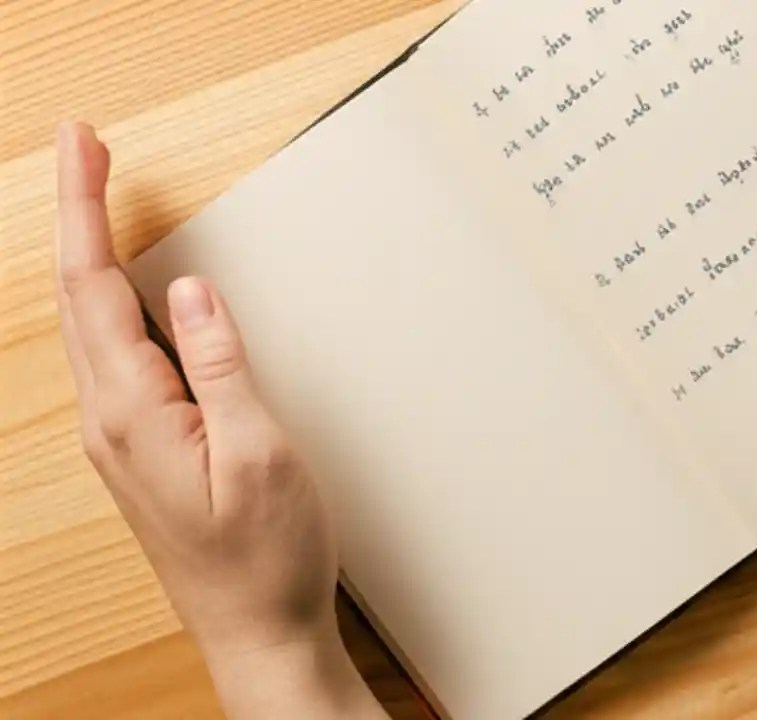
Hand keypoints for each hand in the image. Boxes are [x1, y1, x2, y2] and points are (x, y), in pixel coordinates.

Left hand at [55, 122, 385, 718]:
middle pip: (77, 295)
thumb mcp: (258, 454)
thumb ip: (220, 366)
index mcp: (133, 414)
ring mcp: (120, 439)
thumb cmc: (266, 558)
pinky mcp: (140, 450)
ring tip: (98, 200)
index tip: (82, 144)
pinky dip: (109, 302)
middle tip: (86, 149)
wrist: (261, 634)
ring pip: (88, 324)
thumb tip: (191, 290)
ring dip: (89, 255)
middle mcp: (110, 422)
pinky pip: (111, 356)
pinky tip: (126, 292)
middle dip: (78, 214)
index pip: (94, 287)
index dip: (86, 207)